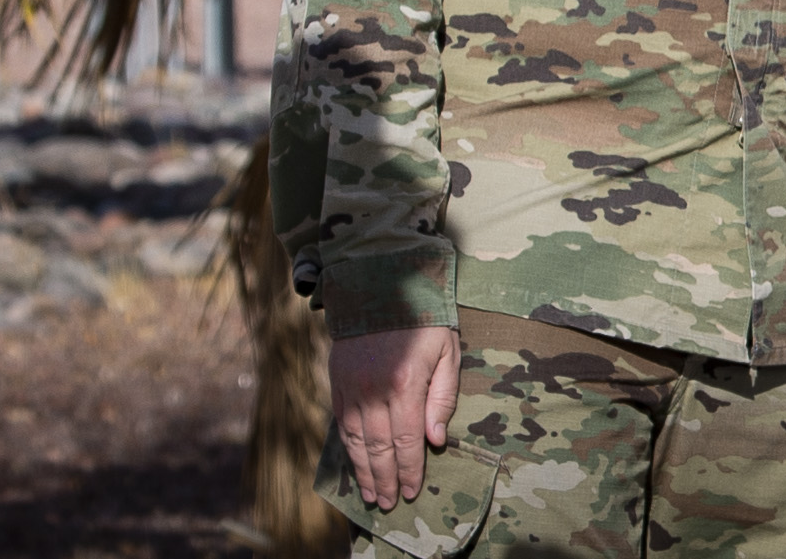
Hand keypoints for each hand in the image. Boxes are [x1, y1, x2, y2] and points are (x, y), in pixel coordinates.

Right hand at [329, 323, 460, 509]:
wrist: (383, 283)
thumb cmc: (425, 319)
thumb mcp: (447, 352)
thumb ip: (442, 398)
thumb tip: (434, 441)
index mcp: (405, 384)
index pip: (406, 441)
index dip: (409, 470)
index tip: (411, 492)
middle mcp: (374, 390)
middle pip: (379, 448)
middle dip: (386, 479)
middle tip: (389, 503)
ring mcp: (352, 387)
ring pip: (356, 441)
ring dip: (364, 472)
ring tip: (372, 495)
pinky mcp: (337, 381)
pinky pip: (341, 424)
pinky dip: (348, 448)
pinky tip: (355, 464)